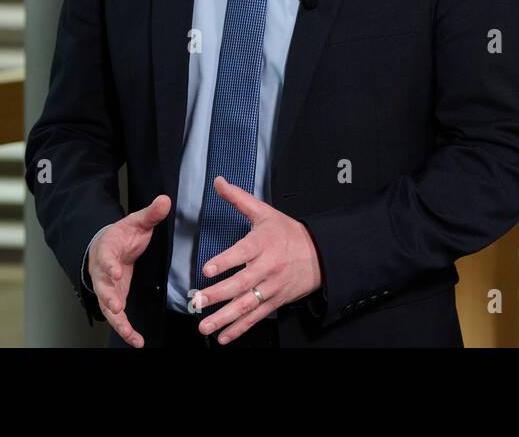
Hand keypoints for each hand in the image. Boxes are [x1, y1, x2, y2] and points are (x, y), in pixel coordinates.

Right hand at [89, 194, 170, 346]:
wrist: (107, 245)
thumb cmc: (121, 235)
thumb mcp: (136, 222)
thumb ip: (150, 214)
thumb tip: (165, 199)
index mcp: (106, 250)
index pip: (105, 257)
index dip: (109, 265)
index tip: (116, 272)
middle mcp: (102, 272)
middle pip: (102, 286)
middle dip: (109, 296)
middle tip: (117, 305)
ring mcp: (107, 288)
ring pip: (108, 307)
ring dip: (118, 320)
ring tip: (129, 333)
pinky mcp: (114, 299)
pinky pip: (117, 318)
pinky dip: (125, 330)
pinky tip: (136, 341)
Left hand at [191, 175, 322, 344]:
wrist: (320, 254)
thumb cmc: (288, 233)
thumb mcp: (265, 213)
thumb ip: (239, 199)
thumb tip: (219, 182)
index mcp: (263, 243)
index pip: (242, 252)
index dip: (225, 261)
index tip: (207, 268)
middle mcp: (267, 267)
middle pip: (241, 283)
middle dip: (218, 294)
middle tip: (198, 302)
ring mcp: (271, 287)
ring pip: (246, 305)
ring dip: (224, 317)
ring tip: (205, 325)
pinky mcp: (274, 301)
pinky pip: (255, 317)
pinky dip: (239, 329)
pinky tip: (223, 336)